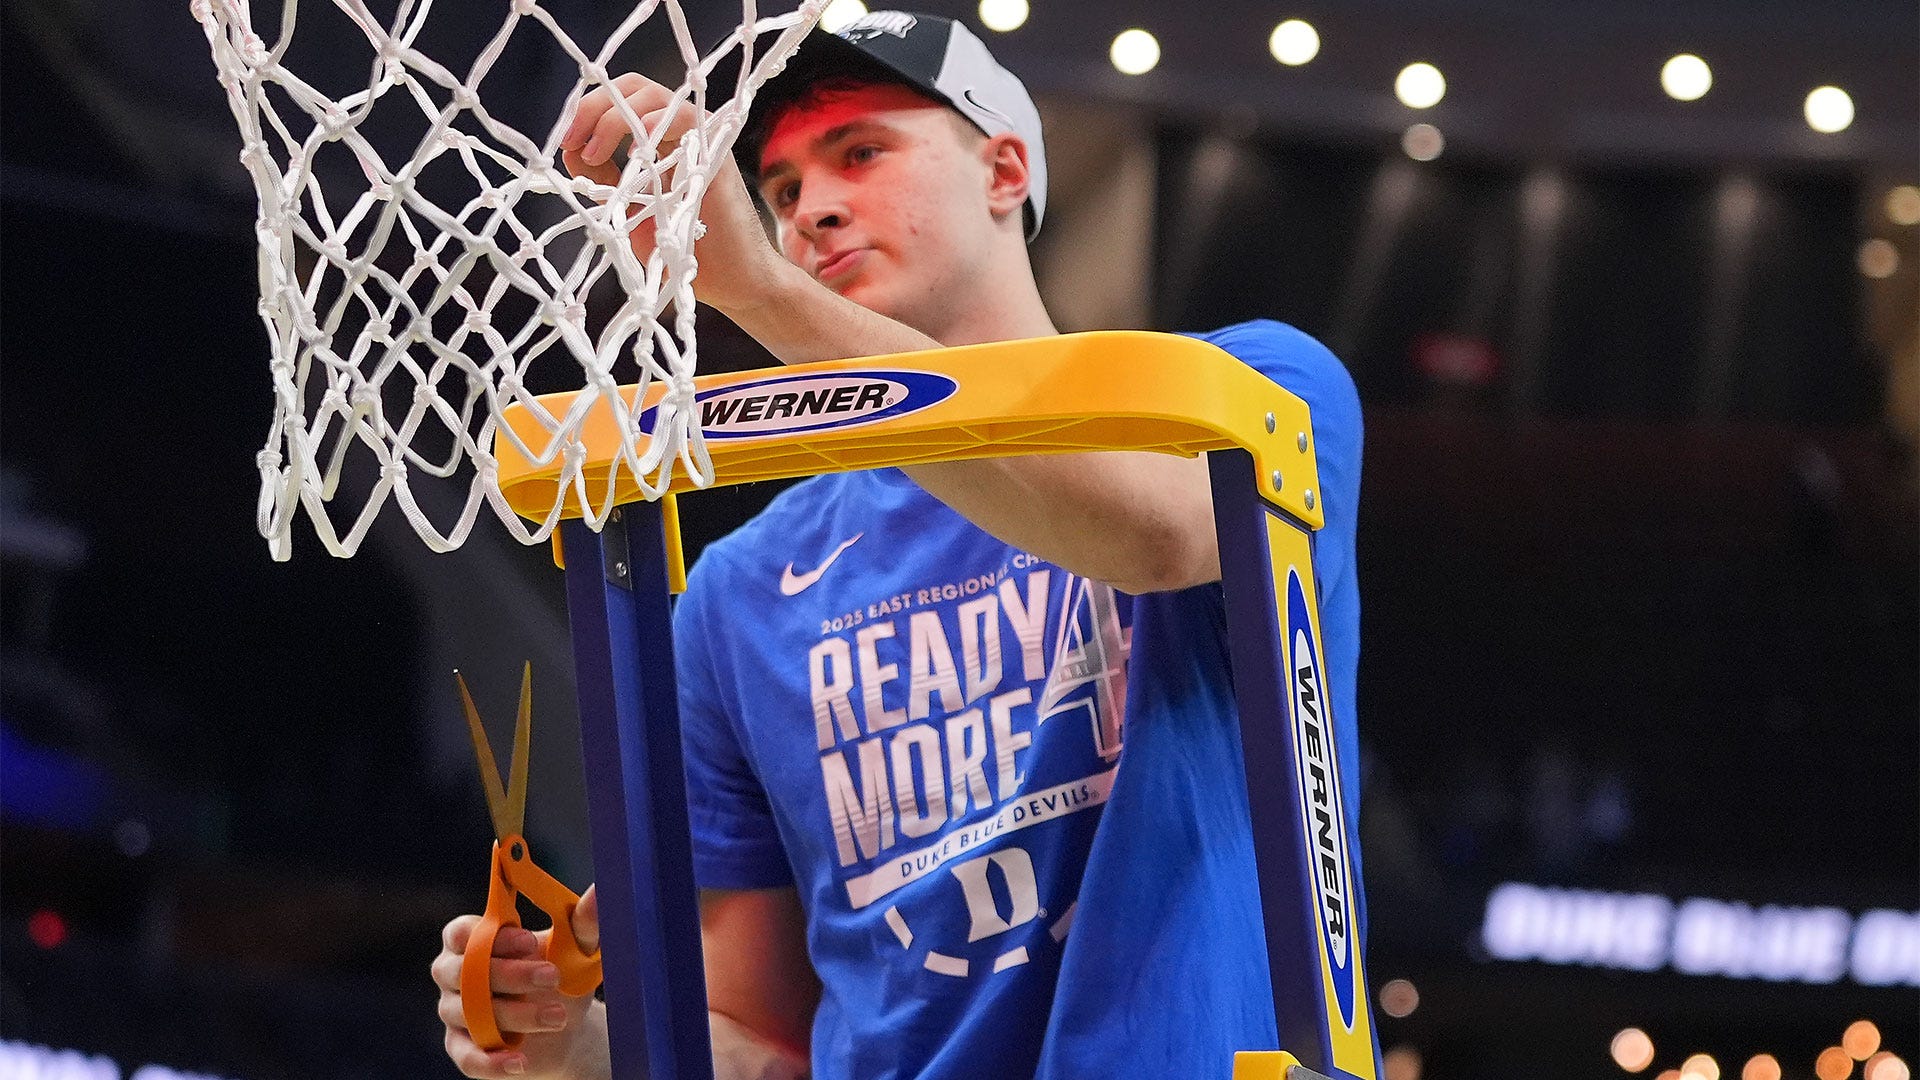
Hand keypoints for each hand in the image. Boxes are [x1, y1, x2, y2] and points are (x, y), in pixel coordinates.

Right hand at [434, 885, 604, 1078]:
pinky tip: (520, 1062)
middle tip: (552, 976)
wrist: (567, 1026)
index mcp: (473, 939)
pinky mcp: (464, 1049)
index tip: (530, 941)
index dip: (491, 937)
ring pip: (470, 1014)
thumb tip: (599, 894)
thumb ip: (583, 923)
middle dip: (508, 975)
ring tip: (559, 1017)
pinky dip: (491, 1062)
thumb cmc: (561, 975)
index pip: (460, 933)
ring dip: (517, 1015)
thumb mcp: (575, 949)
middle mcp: (455, 975)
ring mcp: (456, 1014)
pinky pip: (467, 1057)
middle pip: (461, 972)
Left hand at [559, 73, 790, 315]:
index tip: (567, 142)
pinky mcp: (715, 150)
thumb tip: (571, 147)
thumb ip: (600, 177)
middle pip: (633, 88)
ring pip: (653, 96)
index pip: (620, 100)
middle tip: (574, 142)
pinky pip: (685, 116)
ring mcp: (699, 136)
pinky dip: (653, 124)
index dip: (588, 111)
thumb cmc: (679, 246)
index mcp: (658, 138)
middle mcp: (680, 130)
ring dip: (614, 118)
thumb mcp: (624, 207)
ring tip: (595, 153)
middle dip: (594, 106)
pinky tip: (634, 153)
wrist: (723, 279)